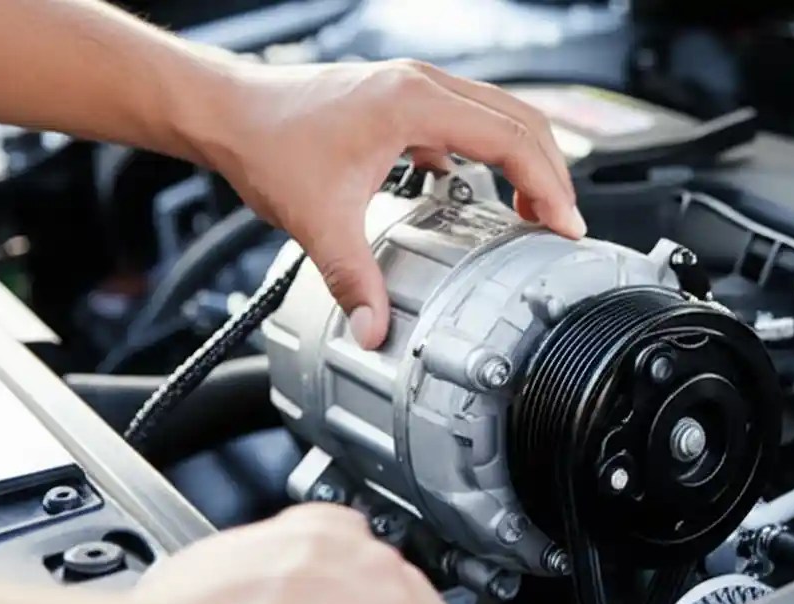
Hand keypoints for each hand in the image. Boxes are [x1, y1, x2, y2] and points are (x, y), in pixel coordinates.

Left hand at [189, 59, 584, 348]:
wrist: (228, 111)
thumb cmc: (268, 142)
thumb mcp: (319, 221)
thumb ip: (354, 280)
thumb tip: (376, 329)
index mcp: (415, 103)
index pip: (511, 140)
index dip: (547, 186)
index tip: (564, 226)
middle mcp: (421, 85)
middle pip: (519, 120)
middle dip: (549, 173)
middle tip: (560, 225)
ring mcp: (413, 88)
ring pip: (498, 114)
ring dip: (524, 159)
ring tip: (534, 210)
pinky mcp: (402, 100)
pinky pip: (469, 120)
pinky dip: (491, 153)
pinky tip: (481, 191)